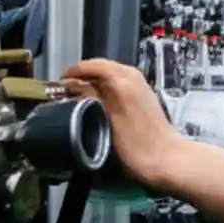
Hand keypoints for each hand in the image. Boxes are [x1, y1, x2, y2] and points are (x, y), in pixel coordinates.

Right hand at [62, 58, 179, 185]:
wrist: (165, 158)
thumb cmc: (135, 144)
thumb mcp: (105, 119)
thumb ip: (89, 97)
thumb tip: (73, 84)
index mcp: (122, 78)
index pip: (90, 65)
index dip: (73, 72)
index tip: (58, 84)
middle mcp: (132, 76)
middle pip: (101, 67)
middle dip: (82, 76)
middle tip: (65, 90)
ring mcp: (139, 84)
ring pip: (110, 74)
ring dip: (93, 82)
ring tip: (76, 96)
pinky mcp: (143, 95)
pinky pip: (118, 83)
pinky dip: (105, 88)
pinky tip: (96, 102)